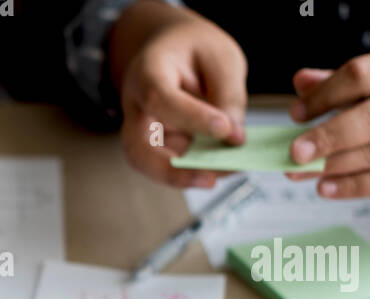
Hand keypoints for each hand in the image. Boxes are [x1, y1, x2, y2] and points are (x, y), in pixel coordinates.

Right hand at [111, 2, 248, 187]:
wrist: (170, 50)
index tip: (225, 129)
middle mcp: (135, 108)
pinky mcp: (156, 146)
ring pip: (150, 165)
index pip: (160, 99)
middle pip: (138, 148)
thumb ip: (228, 94)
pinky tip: (221, 167)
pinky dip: (194, 171)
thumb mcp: (220, 57)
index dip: (191, 117)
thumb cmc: (193, 48)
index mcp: (146, 73)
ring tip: (223, 174)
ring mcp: (142, 131)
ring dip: (185, 176)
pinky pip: (169, 166)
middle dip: (172, 170)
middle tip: (211, 178)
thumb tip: (234, 138)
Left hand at [288, 54, 369, 201]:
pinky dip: (353, 186)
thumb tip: (301, 82)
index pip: (367, 74)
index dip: (327, 92)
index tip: (297, 113)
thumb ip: (343, 85)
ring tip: (301, 171)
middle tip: (295, 150)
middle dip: (331, 134)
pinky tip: (325, 187)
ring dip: (335, 164)